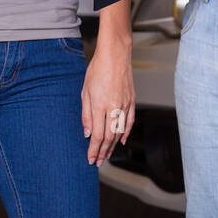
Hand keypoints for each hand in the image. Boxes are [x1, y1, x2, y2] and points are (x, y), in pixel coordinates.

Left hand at [80, 40, 134, 166]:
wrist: (115, 55)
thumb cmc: (98, 70)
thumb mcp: (85, 91)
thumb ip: (86, 114)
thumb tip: (86, 132)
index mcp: (100, 106)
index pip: (97, 135)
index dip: (93, 149)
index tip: (90, 159)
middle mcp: (114, 108)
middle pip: (109, 137)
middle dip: (103, 152)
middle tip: (98, 162)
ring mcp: (125, 105)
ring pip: (120, 132)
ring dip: (113, 146)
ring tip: (107, 155)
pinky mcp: (132, 101)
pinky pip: (129, 122)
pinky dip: (125, 133)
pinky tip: (121, 141)